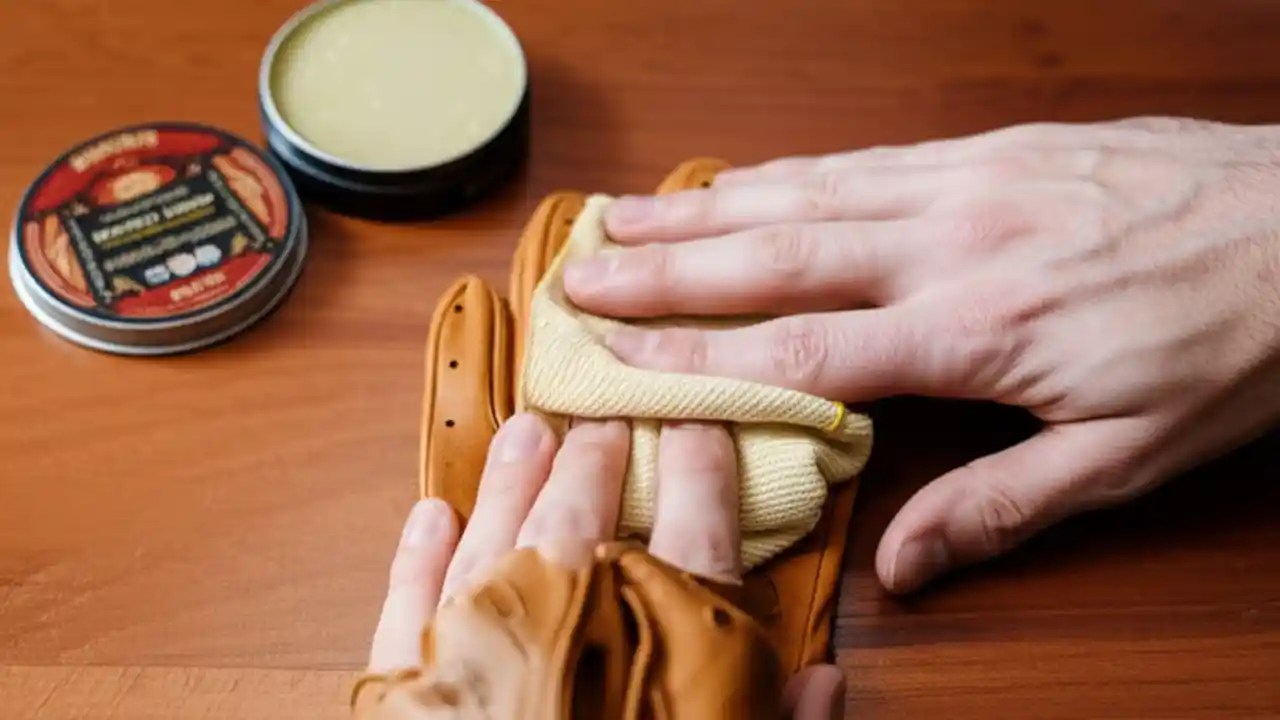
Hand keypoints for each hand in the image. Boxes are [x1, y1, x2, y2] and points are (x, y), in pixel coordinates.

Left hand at [367, 413, 845, 718]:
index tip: (701, 429)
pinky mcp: (402, 685)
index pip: (695, 524)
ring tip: (523, 431)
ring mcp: (473, 641)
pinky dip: (416, 554)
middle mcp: (565, 613)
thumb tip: (827, 677)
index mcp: (661, 636)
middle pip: (581, 507)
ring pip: (493, 528)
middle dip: (598, 457)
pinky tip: (428, 513)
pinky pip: (405, 601)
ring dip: (509, 475)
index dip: (703, 468)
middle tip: (603, 422)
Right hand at [561, 117, 1279, 593]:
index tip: (613, 350)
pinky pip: (865, 157)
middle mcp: (952, 239)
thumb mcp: (1130, 455)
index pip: (801, 344)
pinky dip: (788, 170)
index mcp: (977, 326)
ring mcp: (969, 180)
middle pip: (779, 252)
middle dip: (668, 265)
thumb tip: (899, 565)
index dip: (696, 353)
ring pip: (809, 192)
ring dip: (709, 206)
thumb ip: (1002, 504)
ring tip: (627, 212)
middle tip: (582, 266)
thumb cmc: (1232, 339)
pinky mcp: (992, 147)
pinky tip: (744, 178)